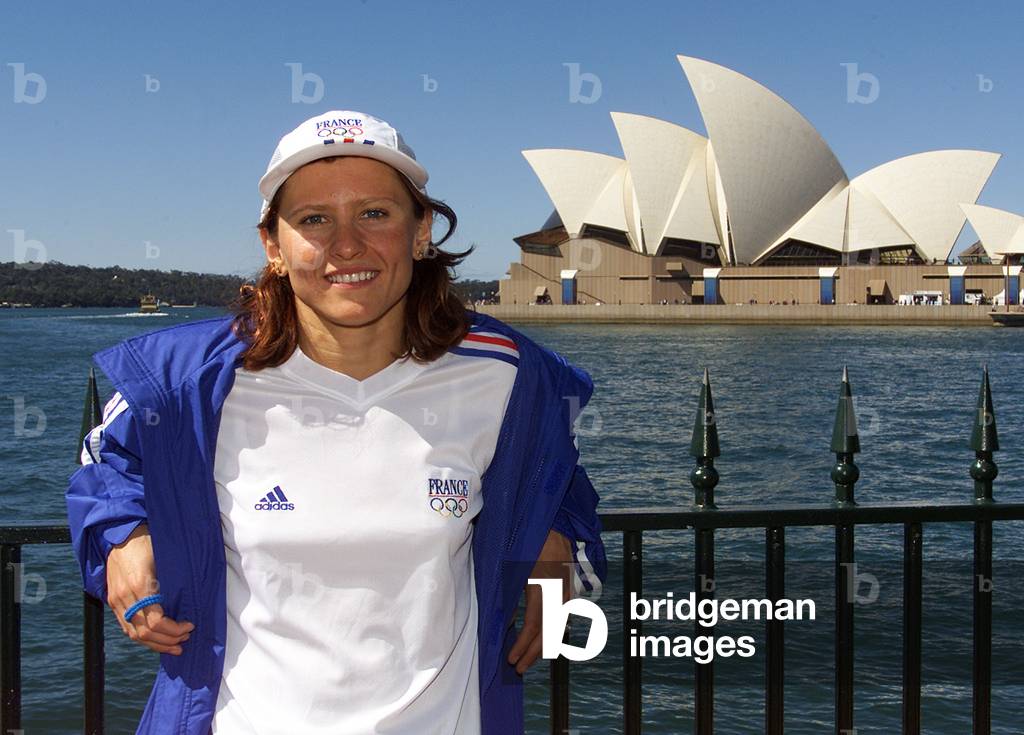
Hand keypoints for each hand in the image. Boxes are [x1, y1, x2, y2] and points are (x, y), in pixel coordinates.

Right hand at [106, 523, 193, 654]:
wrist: (122, 533)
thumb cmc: (148, 542)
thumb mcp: (164, 559)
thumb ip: (172, 583)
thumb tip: (190, 603)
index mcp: (140, 586)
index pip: (156, 621)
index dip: (174, 629)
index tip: (189, 626)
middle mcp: (125, 597)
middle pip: (144, 633)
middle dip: (167, 640)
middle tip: (185, 639)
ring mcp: (116, 600)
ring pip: (133, 634)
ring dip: (155, 643)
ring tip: (174, 645)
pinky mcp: (112, 601)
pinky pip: (126, 627)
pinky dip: (142, 636)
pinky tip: (156, 637)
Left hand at [507, 528, 573, 674]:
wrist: (553, 518)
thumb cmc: (528, 538)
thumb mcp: (512, 564)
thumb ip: (508, 592)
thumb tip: (507, 621)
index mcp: (542, 585)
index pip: (533, 625)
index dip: (522, 645)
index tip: (511, 659)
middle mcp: (558, 590)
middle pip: (549, 630)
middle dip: (533, 652)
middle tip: (519, 668)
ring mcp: (566, 587)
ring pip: (558, 624)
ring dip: (544, 644)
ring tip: (530, 657)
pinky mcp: (569, 584)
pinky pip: (563, 614)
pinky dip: (553, 629)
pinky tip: (545, 637)